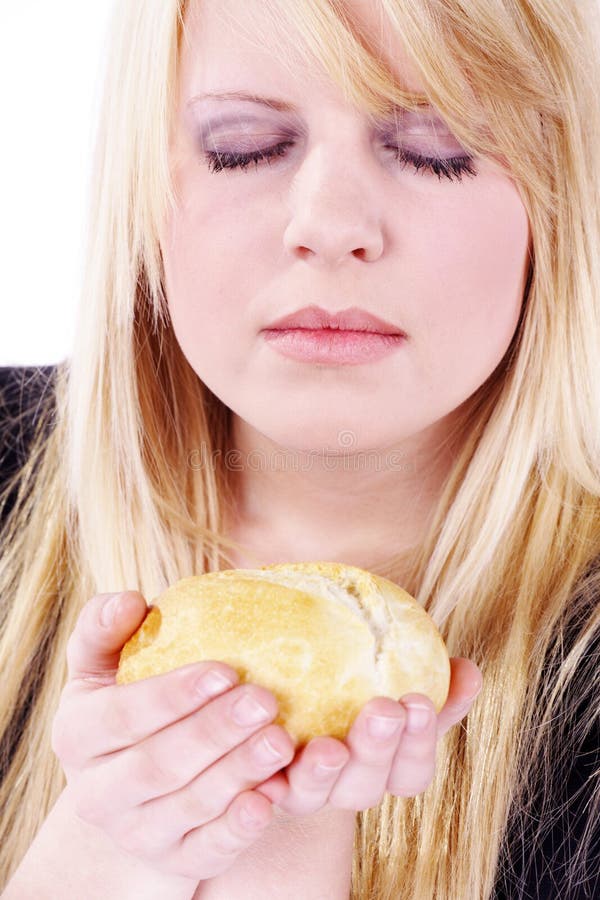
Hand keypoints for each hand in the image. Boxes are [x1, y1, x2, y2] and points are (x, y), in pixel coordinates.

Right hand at [51, 591, 298, 881]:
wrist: (140, 781)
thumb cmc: (130, 702)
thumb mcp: (105, 663)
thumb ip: (105, 626)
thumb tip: (129, 600)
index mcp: (77, 734)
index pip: (121, 716)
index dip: (172, 695)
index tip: (226, 669)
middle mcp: (97, 793)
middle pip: (158, 764)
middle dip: (214, 732)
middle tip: (265, 701)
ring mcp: (136, 833)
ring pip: (189, 806)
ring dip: (238, 774)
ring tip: (281, 741)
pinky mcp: (175, 861)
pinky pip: (208, 850)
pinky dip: (240, 827)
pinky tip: (272, 798)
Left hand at [255, 658, 482, 815]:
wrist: (282, 699)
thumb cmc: (351, 684)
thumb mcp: (390, 677)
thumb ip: (430, 678)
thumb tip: (467, 670)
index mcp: (385, 768)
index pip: (410, 771)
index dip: (417, 743)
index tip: (417, 701)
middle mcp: (344, 787)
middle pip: (365, 787)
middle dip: (377, 750)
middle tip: (383, 710)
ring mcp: (299, 792)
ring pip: (313, 794)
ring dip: (322, 772)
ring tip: (327, 747)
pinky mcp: (257, 785)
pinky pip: (258, 787)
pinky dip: (264, 778)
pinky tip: (268, 750)